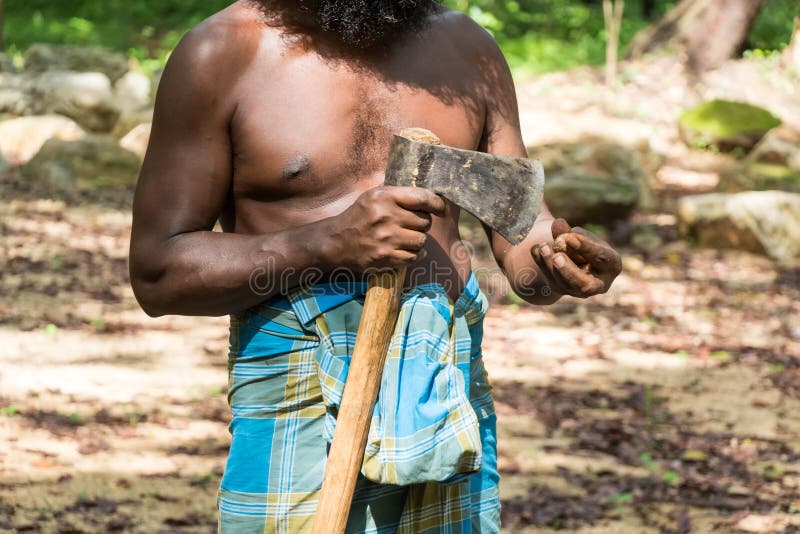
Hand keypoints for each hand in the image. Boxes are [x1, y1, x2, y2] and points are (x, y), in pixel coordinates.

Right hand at [326, 186, 445, 271]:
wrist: (336, 241)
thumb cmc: (360, 216)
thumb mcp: (374, 196)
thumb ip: (399, 195)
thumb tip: (432, 196)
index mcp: (384, 197)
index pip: (422, 197)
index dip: (437, 203)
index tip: (441, 208)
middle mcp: (385, 216)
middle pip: (424, 221)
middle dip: (422, 224)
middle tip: (410, 225)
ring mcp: (386, 238)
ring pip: (421, 240)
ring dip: (418, 240)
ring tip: (407, 238)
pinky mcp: (385, 257)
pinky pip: (414, 256)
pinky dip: (415, 255)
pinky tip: (407, 250)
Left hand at [531, 218, 621, 297]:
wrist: (570, 254)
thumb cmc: (581, 241)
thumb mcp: (578, 234)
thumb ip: (568, 231)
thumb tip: (559, 224)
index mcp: (611, 264)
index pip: (602, 258)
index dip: (587, 248)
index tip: (571, 237)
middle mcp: (599, 283)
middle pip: (586, 284)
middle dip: (570, 271)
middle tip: (557, 257)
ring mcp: (579, 290)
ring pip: (565, 284)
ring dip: (551, 266)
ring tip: (543, 246)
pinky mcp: (563, 290)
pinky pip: (551, 280)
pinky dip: (542, 264)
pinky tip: (535, 249)